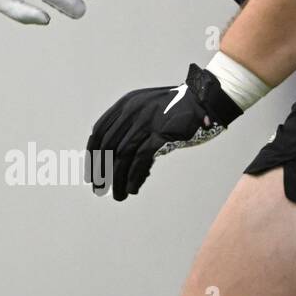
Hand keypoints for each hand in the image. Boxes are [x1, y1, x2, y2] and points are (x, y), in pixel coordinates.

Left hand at [86, 64, 242, 200]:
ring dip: (117, 179)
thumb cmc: (177, 108)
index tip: (91, 171)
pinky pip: (141, 159)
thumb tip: (122, 162)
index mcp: (126, 104)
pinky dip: (134, 176)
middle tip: (99, 189)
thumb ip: (134, 129)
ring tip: (117, 196)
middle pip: (108, 146)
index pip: (100, 131)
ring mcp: (147, 122)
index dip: (93, 153)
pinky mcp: (162, 133)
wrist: (204, 100)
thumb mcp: (148, 111)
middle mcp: (132, 111)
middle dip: (101, 170)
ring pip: (123, 155)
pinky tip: (132, 189)